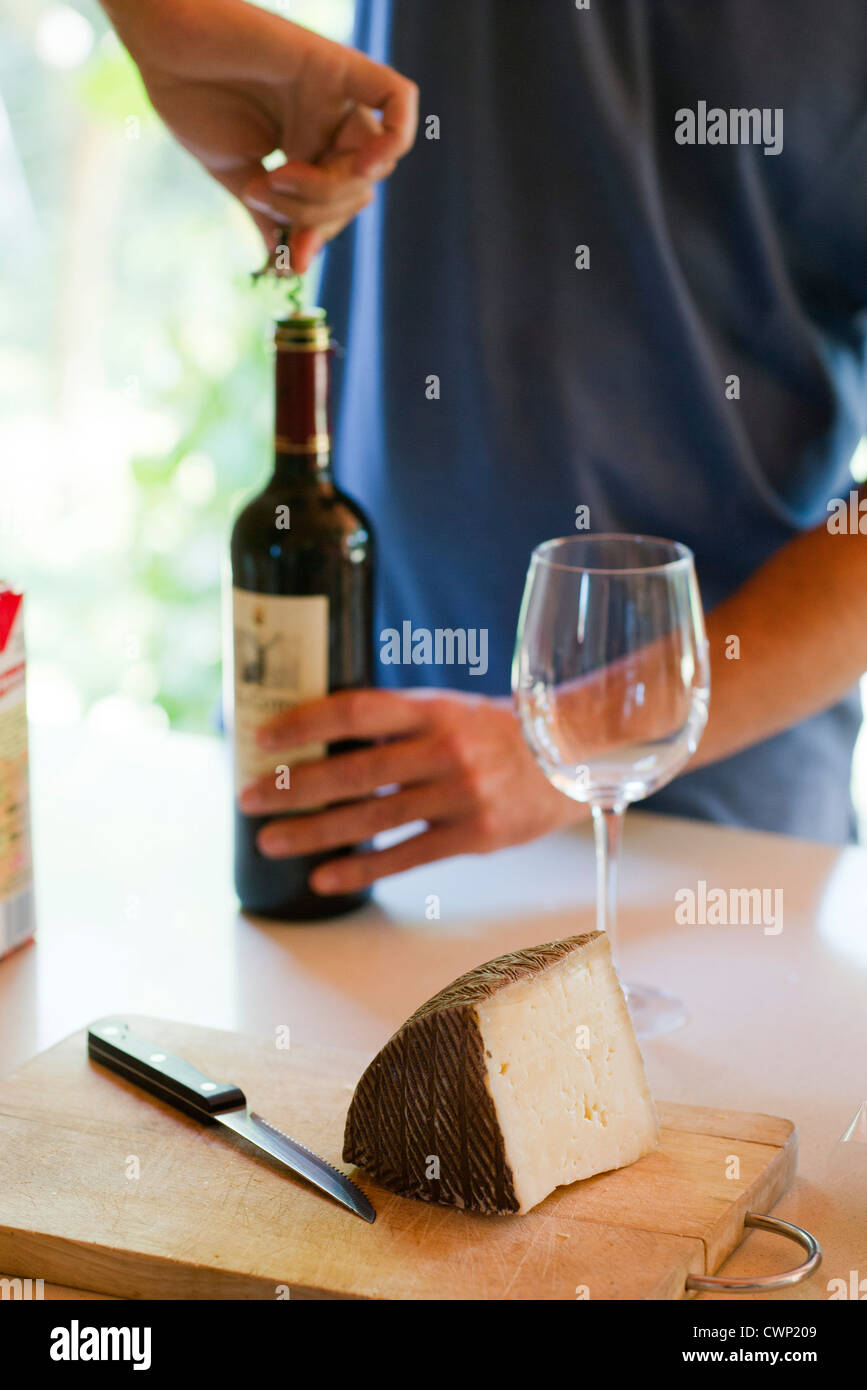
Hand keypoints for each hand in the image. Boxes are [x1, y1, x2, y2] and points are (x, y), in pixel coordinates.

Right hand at [102, 0, 417, 269]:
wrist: (163, 45)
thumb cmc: (191, 99)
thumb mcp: (237, 175)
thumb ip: (269, 217)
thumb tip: (287, 268)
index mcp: (308, 148)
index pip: (339, 208)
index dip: (318, 237)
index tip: (285, 255)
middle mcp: (330, 123)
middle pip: (359, 191)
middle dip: (316, 213)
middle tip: (265, 195)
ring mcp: (337, 96)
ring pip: (373, 163)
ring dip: (330, 190)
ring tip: (276, 177)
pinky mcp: (338, 66)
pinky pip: (397, 99)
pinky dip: (396, 137)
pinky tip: (363, 164)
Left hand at [238, 689, 585, 893]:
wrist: (578, 758)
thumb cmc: (502, 733)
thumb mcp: (454, 710)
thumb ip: (402, 723)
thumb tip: (324, 738)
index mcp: (435, 708)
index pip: (357, 711)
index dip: (305, 723)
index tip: (261, 738)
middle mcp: (445, 750)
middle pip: (354, 770)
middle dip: (293, 786)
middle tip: (246, 797)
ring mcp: (461, 795)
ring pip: (372, 818)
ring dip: (313, 832)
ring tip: (270, 841)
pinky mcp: (475, 836)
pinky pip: (406, 856)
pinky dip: (360, 869)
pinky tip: (323, 878)